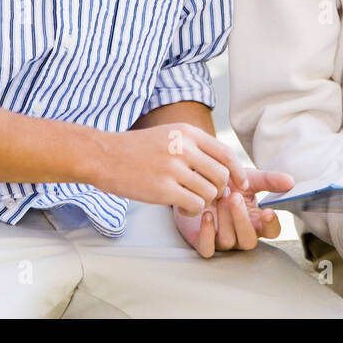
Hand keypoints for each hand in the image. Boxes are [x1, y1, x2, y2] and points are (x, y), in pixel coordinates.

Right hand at [91, 122, 246, 215]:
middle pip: (221, 176)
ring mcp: (173, 168)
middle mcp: (183, 147)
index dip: (237, 172)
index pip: (225, 153)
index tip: (240, 185)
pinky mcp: (163, 189)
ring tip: (186, 199)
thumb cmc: (136, 149)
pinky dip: (192, 210)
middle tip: (202, 194)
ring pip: (209, 193)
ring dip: (202, 201)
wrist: (102, 155)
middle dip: (217, 190)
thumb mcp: (169, 135)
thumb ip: (195, 147)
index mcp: (186, 132)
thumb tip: (225, 167)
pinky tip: (179, 206)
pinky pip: (195, 205)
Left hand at [173, 168, 292, 257]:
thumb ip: (269, 180)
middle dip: (242, 219)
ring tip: (219, 196)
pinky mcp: (202, 241)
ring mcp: (222, 240)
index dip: (272, 224)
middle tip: (235, 196)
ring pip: (229, 241)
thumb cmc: (226, 182)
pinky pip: (207, 249)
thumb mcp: (249, 178)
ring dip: (225, 219)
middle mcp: (241, 234)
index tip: (268, 210)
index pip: (272, 231)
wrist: (195, 180)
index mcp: (256, 221)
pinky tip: (207, 214)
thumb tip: (291, 181)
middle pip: (249, 240)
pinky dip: (208, 233)